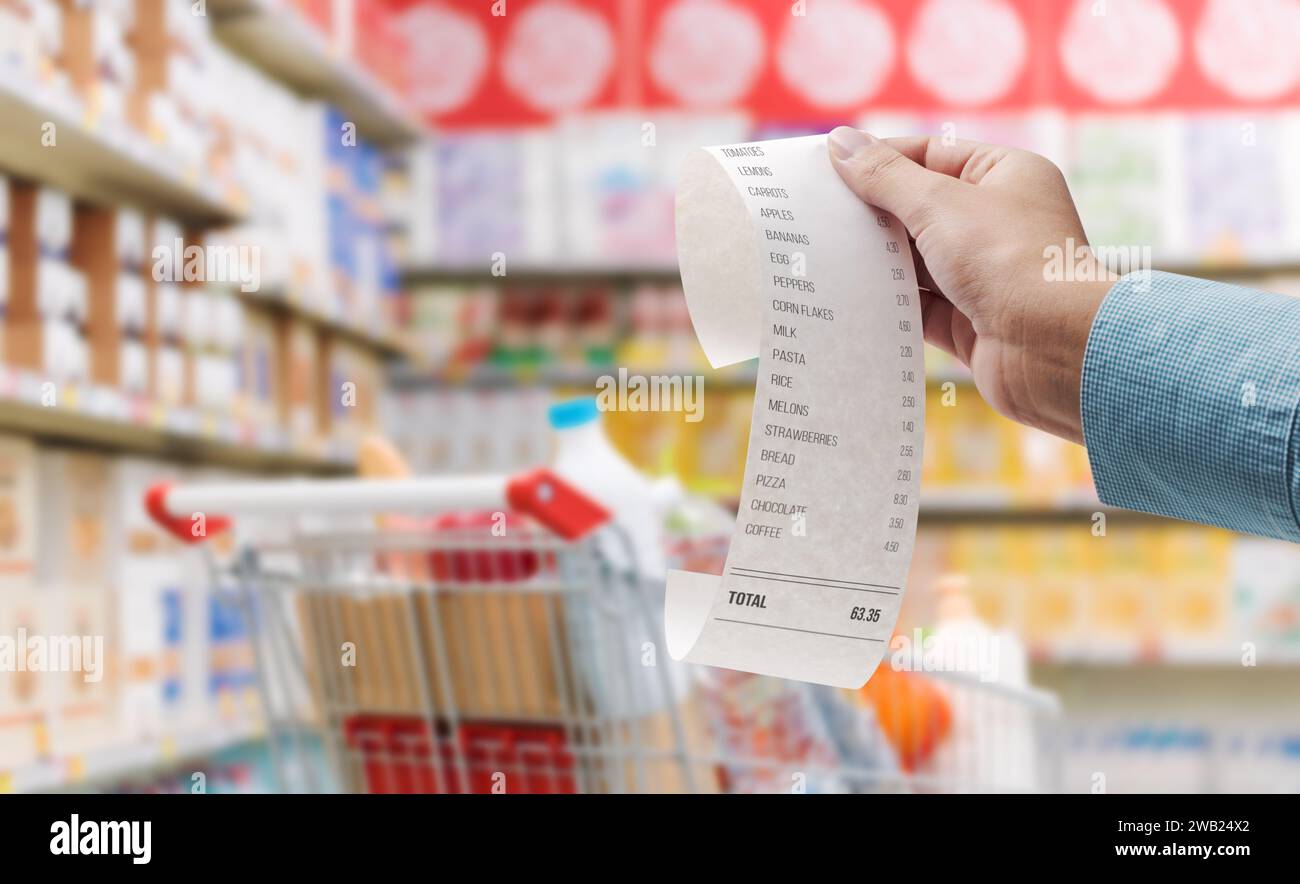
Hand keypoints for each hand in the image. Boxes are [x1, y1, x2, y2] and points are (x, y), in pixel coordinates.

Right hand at [828, 127, 1112, 443]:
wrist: (1056, 350)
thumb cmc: (1011, 260)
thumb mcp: (939, 204)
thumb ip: (884, 177)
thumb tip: (839, 144)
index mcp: (1005, 176)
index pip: (929, 155)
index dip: (878, 160)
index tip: (826, 169)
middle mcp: (998, 222)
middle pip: (918, 208)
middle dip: (871, 214)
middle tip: (814, 213)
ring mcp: (984, 275)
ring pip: (915, 260)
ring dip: (876, 261)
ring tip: (820, 255)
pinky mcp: (970, 322)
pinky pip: (919, 306)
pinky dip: (888, 303)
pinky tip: (848, 298)